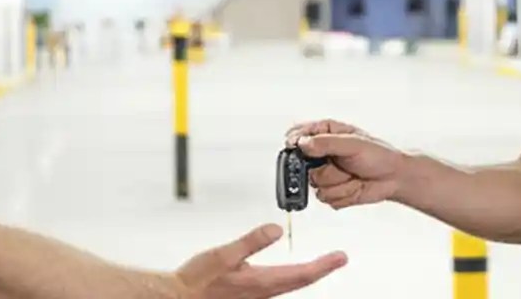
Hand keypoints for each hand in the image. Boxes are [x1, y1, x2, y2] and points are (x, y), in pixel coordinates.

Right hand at [172, 223, 346, 298]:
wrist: (179, 298)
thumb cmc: (197, 280)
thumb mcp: (224, 255)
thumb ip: (251, 241)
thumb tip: (275, 229)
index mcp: (261, 282)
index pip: (302, 274)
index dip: (324, 265)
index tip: (340, 257)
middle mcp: (263, 292)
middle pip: (301, 281)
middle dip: (321, 268)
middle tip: (338, 259)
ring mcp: (257, 296)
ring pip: (290, 286)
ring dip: (307, 274)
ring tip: (320, 265)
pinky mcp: (249, 295)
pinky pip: (278, 287)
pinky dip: (290, 278)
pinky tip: (287, 274)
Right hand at [284, 119, 405, 208]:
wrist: (394, 178)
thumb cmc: (379, 155)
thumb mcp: (353, 143)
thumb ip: (326, 143)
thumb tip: (303, 143)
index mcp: (326, 134)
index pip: (299, 135)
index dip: (294, 142)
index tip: (296, 147)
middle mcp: (323, 154)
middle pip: (302, 165)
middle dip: (323, 169)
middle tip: (339, 165)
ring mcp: (326, 174)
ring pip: (315, 184)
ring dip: (337, 182)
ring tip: (353, 176)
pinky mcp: (331, 192)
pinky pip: (325, 198)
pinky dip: (343, 194)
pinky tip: (354, 186)